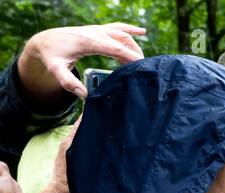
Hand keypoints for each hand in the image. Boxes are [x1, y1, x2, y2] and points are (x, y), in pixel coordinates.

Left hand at [18, 22, 145, 103]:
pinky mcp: (97, 30)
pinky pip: (117, 27)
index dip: (130, 57)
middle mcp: (94, 32)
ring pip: (122, 34)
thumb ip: (68, 82)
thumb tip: (84, 95)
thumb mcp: (56, 70)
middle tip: (143, 71)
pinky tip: (142, 31)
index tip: (142, 68)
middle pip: (123, 40)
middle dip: (136, 54)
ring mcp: (96, 30)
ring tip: (139, 63)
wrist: (44, 41)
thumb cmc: (51, 56)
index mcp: (88, 41)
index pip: (115, 48)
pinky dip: (130, 30)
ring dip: (134, 46)